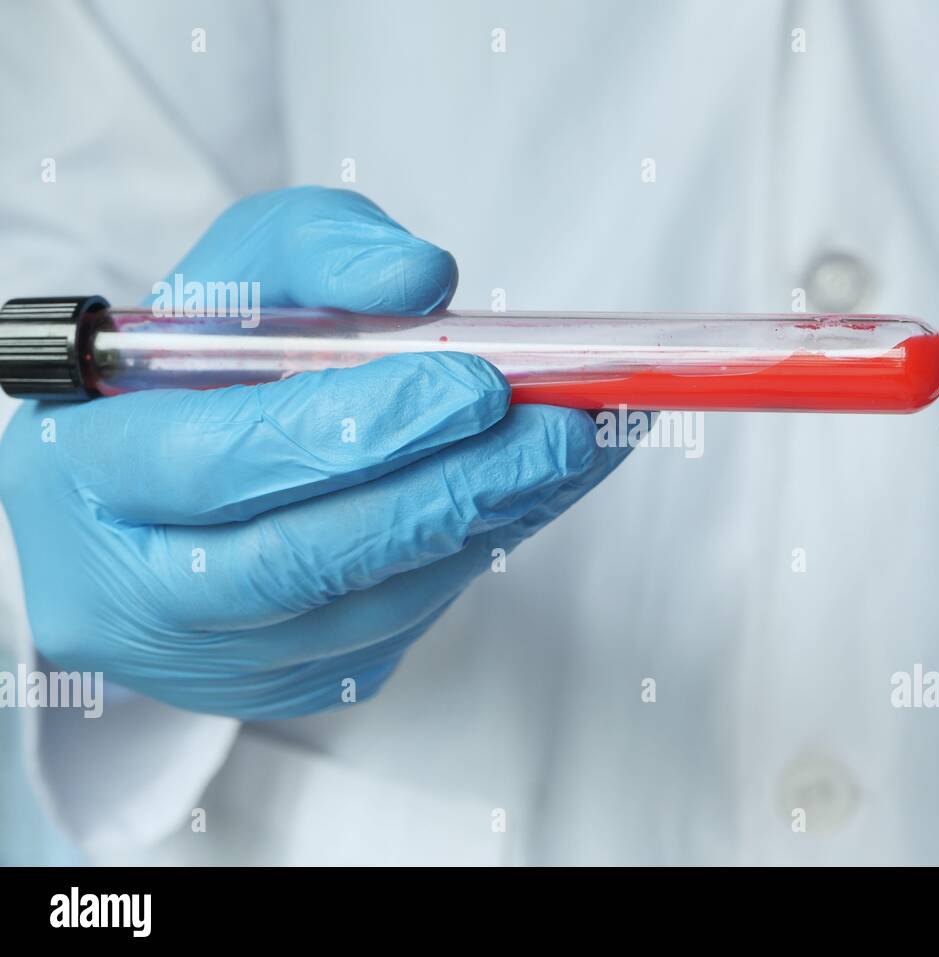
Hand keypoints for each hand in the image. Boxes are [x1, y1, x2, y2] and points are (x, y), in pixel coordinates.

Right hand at [0, 187, 625, 718]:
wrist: (150, 496)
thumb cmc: (190, 375)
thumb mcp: (233, 280)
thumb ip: (318, 252)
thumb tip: (423, 282)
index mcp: (88, 473)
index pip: (225, 464)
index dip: (358, 427)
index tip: (479, 383)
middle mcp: (139, 592)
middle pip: (312, 556)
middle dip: (453, 488)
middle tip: (567, 431)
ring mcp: (221, 658)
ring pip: (374, 604)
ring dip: (490, 522)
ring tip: (581, 452)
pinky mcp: (294, 684)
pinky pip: (403, 623)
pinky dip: (478, 550)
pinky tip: (535, 492)